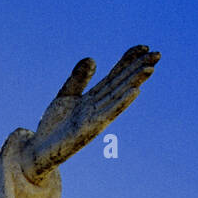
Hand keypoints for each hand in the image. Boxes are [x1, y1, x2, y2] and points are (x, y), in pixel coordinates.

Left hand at [21, 45, 159, 181]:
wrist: (39, 150)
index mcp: (94, 98)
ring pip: (118, 96)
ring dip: (135, 83)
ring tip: (150, 69)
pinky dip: (121, 102)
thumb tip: (93, 59)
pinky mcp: (89, 129)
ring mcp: (95, 118)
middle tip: (158, 54)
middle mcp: (98, 107)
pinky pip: (108, 114)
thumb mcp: (65, 95)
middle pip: (121, 84)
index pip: (114, 76)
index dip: (129, 61)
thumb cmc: (54, 125)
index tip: (144, 47)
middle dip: (138, 69)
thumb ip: (78, 78)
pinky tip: (134, 91)